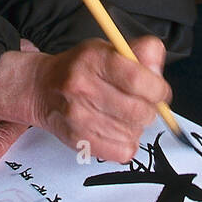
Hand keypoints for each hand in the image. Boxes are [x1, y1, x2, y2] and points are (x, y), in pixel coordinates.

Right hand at [6, 35, 170, 163]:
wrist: (42, 89)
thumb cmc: (81, 69)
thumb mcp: (110, 49)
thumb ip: (141, 53)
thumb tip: (158, 72)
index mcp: (93, 59)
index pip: (138, 80)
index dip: (158, 89)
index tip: (159, 90)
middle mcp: (82, 87)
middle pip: (139, 111)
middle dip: (150, 109)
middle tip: (142, 103)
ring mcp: (78, 117)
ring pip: (133, 133)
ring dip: (136, 126)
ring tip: (123, 115)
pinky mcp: (78, 140)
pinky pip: (122, 152)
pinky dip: (126, 143)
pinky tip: (116, 130)